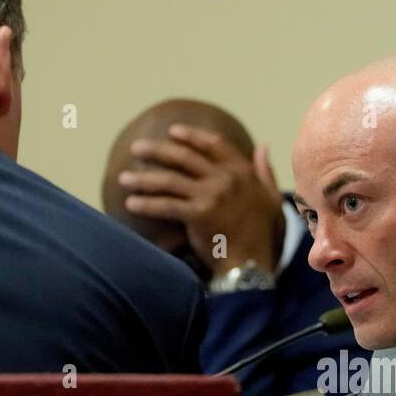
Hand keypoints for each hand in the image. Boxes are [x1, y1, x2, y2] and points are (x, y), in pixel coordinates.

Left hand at [119, 124, 283, 278]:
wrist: (253, 263)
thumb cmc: (262, 235)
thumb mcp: (271, 198)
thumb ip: (265, 171)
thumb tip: (262, 146)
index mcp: (242, 172)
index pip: (214, 144)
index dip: (192, 135)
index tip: (172, 131)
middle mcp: (226, 179)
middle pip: (184, 157)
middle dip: (157, 150)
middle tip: (136, 148)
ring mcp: (211, 196)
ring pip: (169, 180)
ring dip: (143, 178)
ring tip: (123, 178)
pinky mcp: (198, 215)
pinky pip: (166, 205)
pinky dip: (146, 204)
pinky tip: (131, 204)